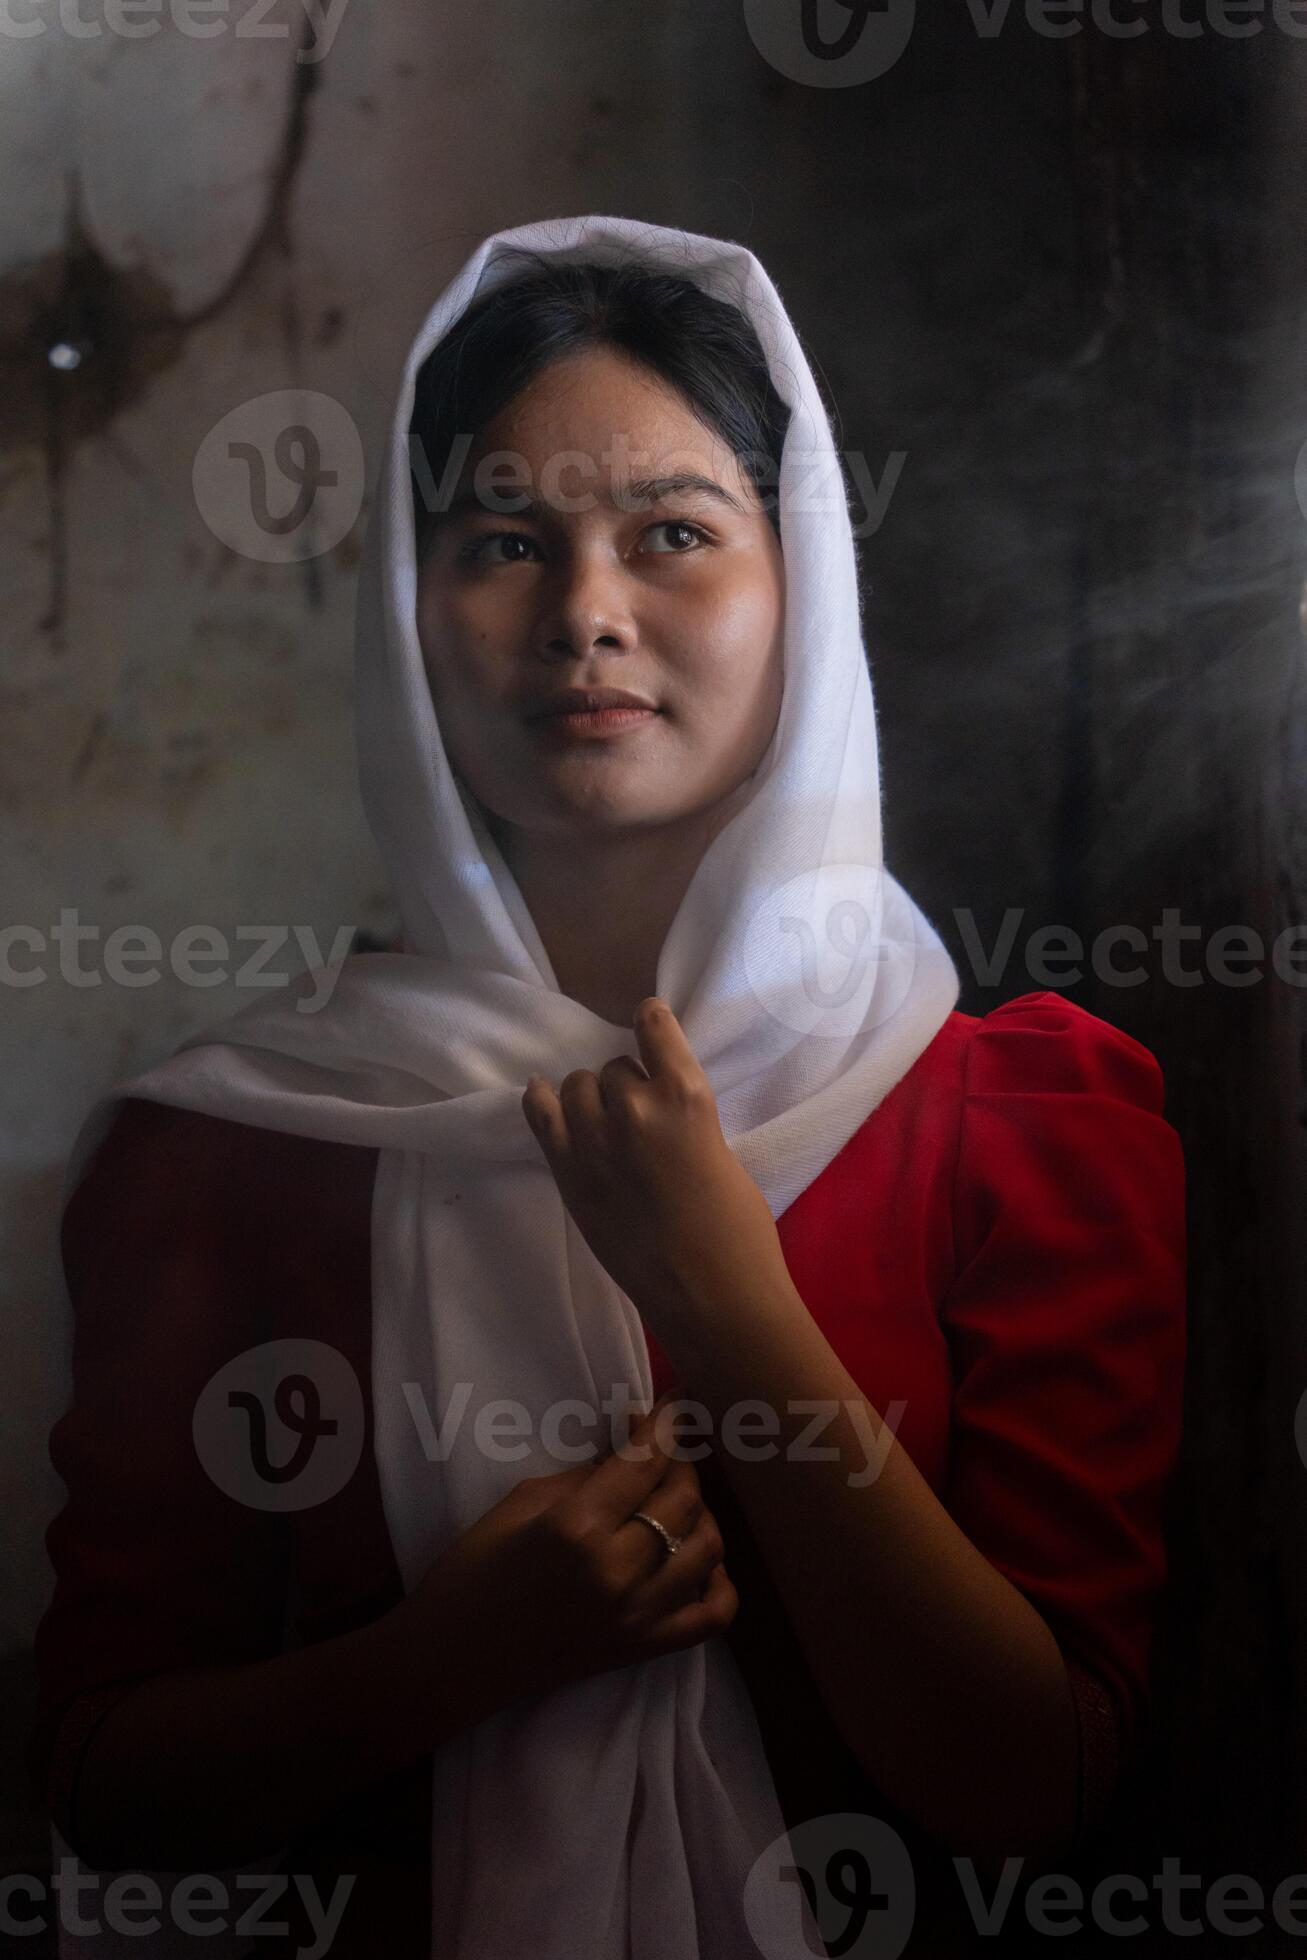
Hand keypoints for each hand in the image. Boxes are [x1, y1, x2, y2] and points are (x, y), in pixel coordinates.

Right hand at [406, 1394, 738, 1707]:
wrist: (455, 1657)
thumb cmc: (475, 1570)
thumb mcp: (521, 1502)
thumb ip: (586, 1475)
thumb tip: (633, 1448)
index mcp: (577, 1526)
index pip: (645, 1461)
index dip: (667, 1423)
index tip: (678, 1399)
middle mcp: (616, 1570)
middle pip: (683, 1499)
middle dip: (679, 1462)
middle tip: (661, 1451)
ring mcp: (636, 1616)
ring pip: (707, 1548)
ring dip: (701, 1514)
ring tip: (676, 1501)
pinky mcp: (643, 1649)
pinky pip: (713, 1616)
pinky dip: (719, 1581)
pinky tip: (699, 1560)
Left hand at [520, 997, 790, 1340]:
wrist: (712, 1295)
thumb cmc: (738, 1229)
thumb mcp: (719, 1150)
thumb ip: (681, 1120)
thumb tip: (655, 1110)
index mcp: (685, 1096)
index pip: (654, 1027)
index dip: (651, 1023)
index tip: (649, 1023)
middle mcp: (633, 1108)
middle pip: (615, 1068)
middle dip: (627, 1085)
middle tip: (642, 1118)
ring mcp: (592, 1142)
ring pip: (576, 1087)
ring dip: (591, 1098)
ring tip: (606, 1125)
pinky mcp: (567, 1175)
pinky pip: (540, 1115)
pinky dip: (541, 1099)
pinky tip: (541, 1091)